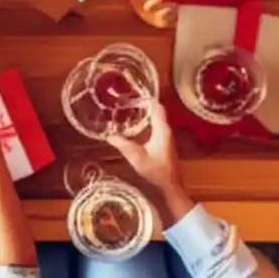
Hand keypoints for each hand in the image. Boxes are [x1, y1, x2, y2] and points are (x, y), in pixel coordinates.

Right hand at [106, 104, 193, 223]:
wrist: (170, 185)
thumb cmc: (156, 170)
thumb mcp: (136, 157)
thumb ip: (123, 144)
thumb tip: (108, 135)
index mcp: (161, 130)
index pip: (156, 107)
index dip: (146, 98)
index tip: (134, 92)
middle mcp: (166, 130)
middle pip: (156, 111)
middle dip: (143, 105)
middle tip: (127, 100)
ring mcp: (166, 137)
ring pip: (155, 119)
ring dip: (144, 114)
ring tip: (128, 110)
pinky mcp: (164, 143)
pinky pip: (154, 127)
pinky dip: (145, 123)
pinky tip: (134, 126)